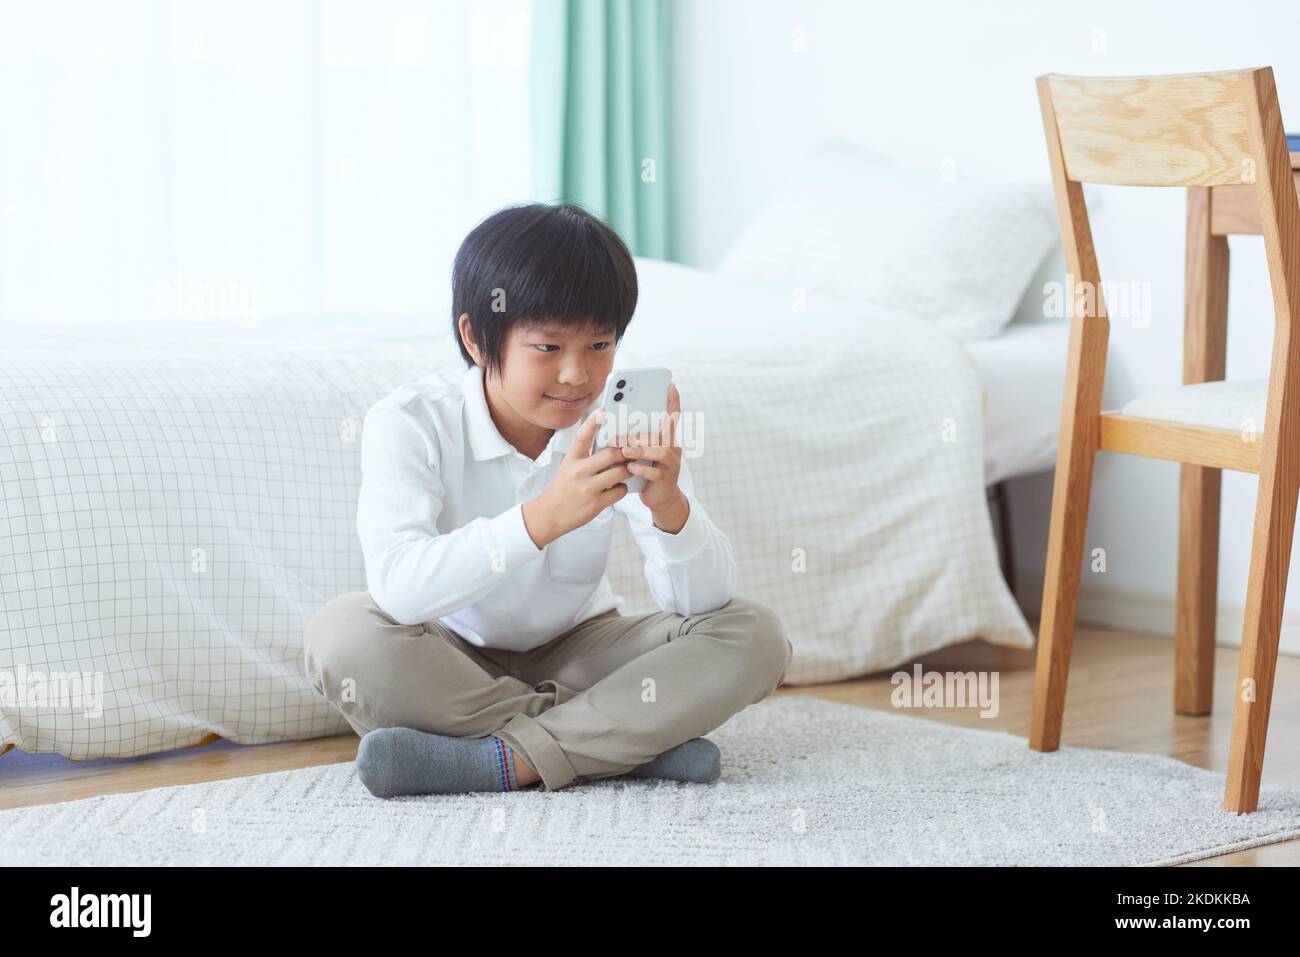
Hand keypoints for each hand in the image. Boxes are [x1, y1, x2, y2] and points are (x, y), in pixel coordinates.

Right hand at [522, 408, 630, 547]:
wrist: (550, 514)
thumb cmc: (563, 488)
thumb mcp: (568, 467)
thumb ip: (584, 456)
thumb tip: (606, 444)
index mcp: (571, 460)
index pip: (582, 437)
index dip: (592, 423)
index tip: (603, 412)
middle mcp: (579, 472)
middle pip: (610, 455)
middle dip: (624, 452)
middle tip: (630, 451)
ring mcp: (588, 488)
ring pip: (619, 473)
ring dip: (627, 470)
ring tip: (626, 469)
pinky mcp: (596, 503)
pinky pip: (619, 491)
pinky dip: (622, 488)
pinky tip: (617, 487)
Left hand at [619, 382, 686, 528]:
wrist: (660, 498)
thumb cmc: (647, 470)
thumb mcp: (641, 452)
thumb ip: (634, 440)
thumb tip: (613, 427)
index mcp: (666, 439)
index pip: (672, 417)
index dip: (673, 402)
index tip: (670, 386)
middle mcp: (672, 448)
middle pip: (661, 434)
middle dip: (639, 433)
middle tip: (619, 435)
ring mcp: (672, 464)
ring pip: (660, 451)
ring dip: (641, 449)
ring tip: (624, 450)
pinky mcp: (666, 480)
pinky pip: (655, 472)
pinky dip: (642, 469)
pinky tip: (630, 468)